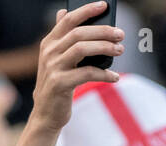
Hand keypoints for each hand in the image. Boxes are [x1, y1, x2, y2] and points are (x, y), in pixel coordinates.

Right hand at [32, 1, 122, 132]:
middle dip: (103, 31)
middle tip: (120, 35)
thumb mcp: (55, 59)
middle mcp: (48, 54)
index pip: (68, 20)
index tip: (104, 5)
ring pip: (82, 49)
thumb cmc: (56, 84)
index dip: (86, 10)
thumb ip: (61, 38)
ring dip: (105, 48)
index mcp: (48, 44)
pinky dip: (104, 74)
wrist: (45, 114)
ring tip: (119, 51)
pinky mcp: (59, 84)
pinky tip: (114, 76)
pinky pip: (87, 73)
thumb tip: (63, 12)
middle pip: (79, 33)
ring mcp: (52, 69)